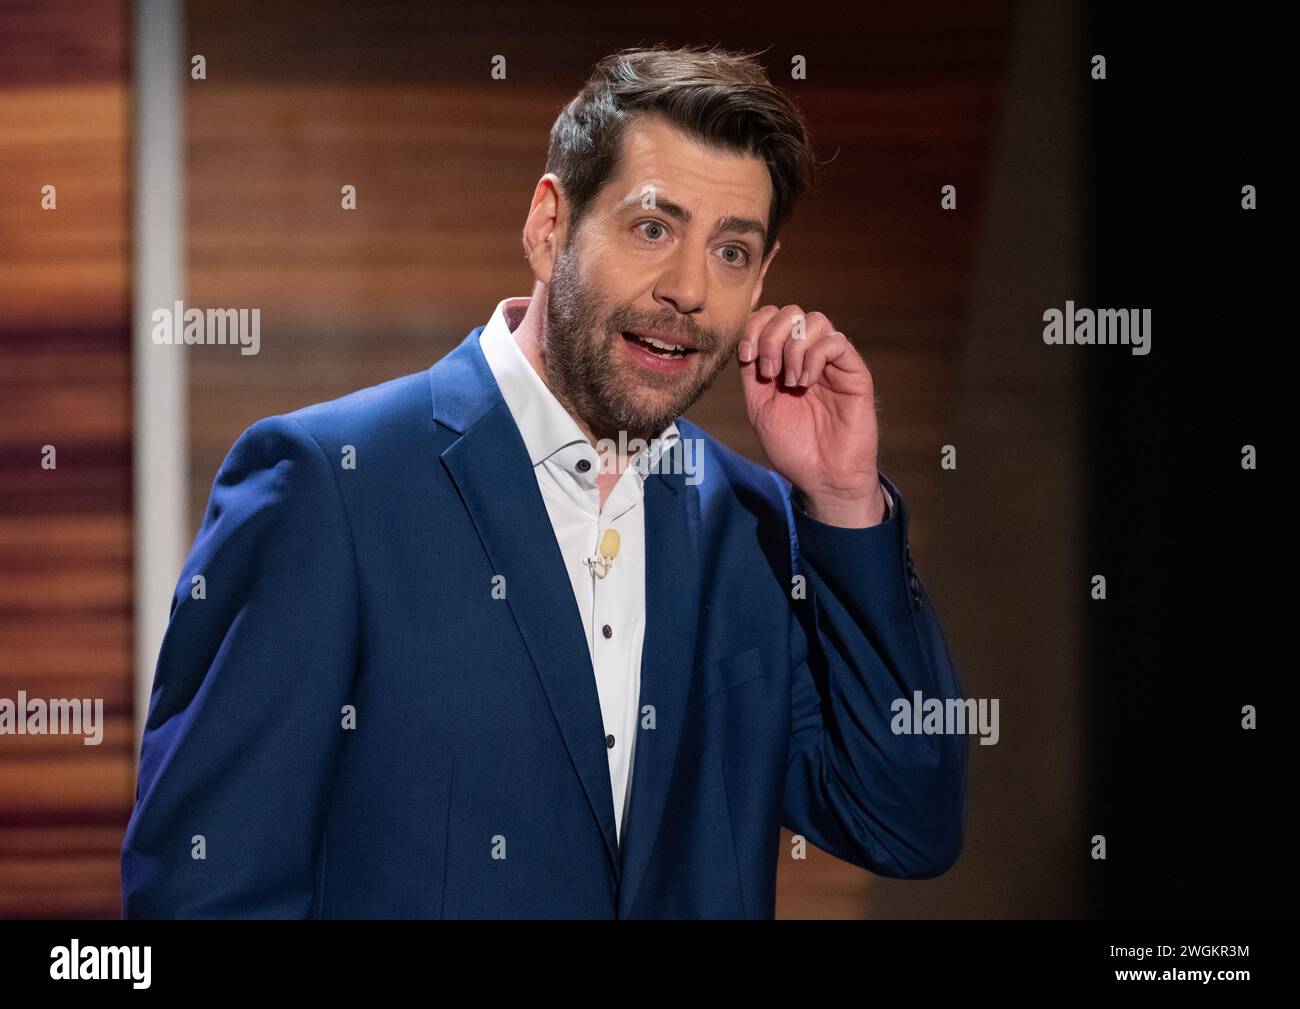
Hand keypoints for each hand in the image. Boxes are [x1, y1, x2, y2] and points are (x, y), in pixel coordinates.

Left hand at [738, 305, 884, 526]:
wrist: (823, 477)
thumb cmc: (793, 447)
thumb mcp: (760, 408)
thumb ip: (752, 374)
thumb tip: (747, 341)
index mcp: (783, 360)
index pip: (769, 319)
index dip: (754, 327)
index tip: (747, 357)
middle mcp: (807, 356)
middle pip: (790, 312)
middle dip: (771, 336)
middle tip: (769, 372)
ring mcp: (831, 362)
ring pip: (815, 319)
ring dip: (793, 347)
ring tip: (791, 382)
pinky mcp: (854, 371)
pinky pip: (835, 341)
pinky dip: (814, 357)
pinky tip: (806, 383)